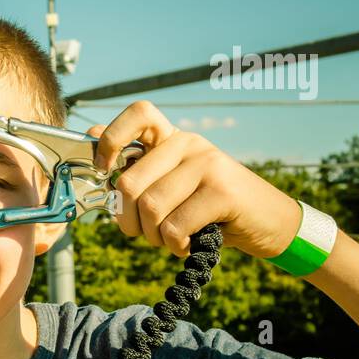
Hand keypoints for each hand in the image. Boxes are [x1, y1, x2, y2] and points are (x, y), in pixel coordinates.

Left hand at [86, 100, 303, 258]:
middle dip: (128, 221)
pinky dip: (175, 245)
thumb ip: (139, 167)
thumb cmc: (209, 208)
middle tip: (145, 234)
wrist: (268, 223)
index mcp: (172, 139)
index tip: (104, 171)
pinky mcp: (222, 192)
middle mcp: (189, 143)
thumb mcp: (172, 184)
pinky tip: (189, 244)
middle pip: (130, 183)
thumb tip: (89, 135)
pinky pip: (174, 226)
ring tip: (171, 239)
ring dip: (154, 237)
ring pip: (150, 208)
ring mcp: (207, 164)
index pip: (139, 112)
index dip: (111, 138)